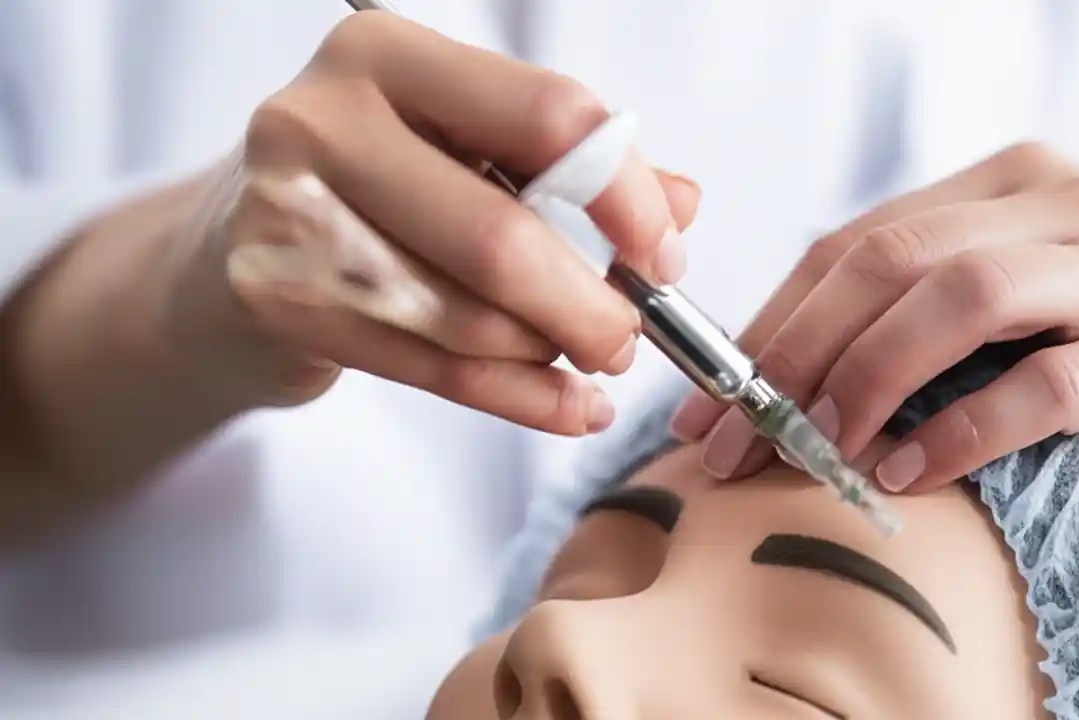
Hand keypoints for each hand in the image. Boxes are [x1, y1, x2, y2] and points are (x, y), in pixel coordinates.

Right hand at [156, 11, 698, 434]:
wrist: (222, 257)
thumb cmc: (368, 192)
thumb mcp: (463, 152)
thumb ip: (570, 170)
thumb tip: (680, 207)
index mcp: (387, 56)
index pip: (547, 116)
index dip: (625, 197)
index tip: (660, 255)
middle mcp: (322, 120)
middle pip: (504, 233)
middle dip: (593, 305)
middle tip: (629, 337)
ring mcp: (286, 214)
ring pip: (469, 315)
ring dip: (550, 354)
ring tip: (585, 362)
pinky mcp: (276, 302)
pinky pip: (432, 369)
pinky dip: (517, 399)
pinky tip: (563, 407)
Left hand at [669, 142, 1078, 493]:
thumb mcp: (1024, 288)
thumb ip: (925, 304)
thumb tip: (785, 371)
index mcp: (1005, 184)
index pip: (853, 242)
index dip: (768, 323)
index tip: (705, 404)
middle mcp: (1059, 207)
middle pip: (890, 260)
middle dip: (794, 355)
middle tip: (733, 443)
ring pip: (965, 298)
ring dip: (869, 378)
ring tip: (815, 452)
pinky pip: (1050, 383)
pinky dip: (966, 428)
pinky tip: (910, 471)